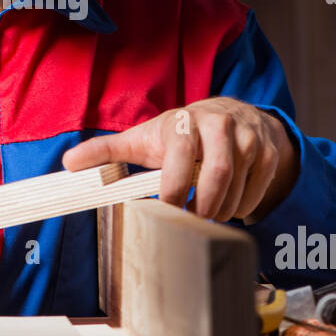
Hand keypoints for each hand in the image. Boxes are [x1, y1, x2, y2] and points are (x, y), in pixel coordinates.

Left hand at [60, 97, 299, 221]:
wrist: (232, 114)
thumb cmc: (179, 134)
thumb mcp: (142, 139)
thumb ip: (106, 151)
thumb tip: (67, 164)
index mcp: (183, 123)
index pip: (179, 160)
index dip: (173, 191)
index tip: (167, 212)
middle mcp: (218, 125)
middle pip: (216, 176)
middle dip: (204, 207)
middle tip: (192, 221)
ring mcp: (247, 138)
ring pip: (236, 188)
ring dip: (221, 210)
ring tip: (208, 212)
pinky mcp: (268, 152)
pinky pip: (256, 193)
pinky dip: (242, 207)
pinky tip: (230, 203)